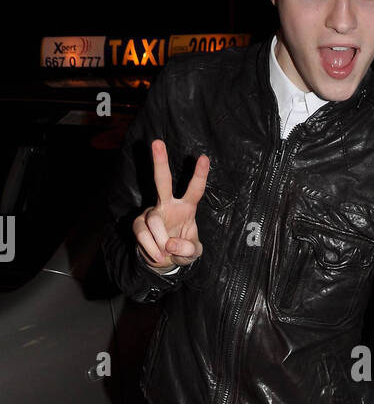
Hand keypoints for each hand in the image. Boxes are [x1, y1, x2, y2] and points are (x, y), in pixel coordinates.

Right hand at [132, 139, 208, 267]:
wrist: (163, 261)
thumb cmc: (182, 250)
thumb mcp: (192, 254)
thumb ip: (188, 250)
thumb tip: (170, 245)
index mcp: (186, 208)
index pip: (195, 189)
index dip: (199, 175)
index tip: (204, 157)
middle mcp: (168, 204)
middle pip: (162, 181)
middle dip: (160, 162)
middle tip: (157, 142)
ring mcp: (151, 212)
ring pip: (154, 221)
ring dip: (161, 242)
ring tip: (165, 254)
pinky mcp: (138, 223)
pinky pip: (143, 234)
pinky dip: (151, 248)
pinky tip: (157, 255)